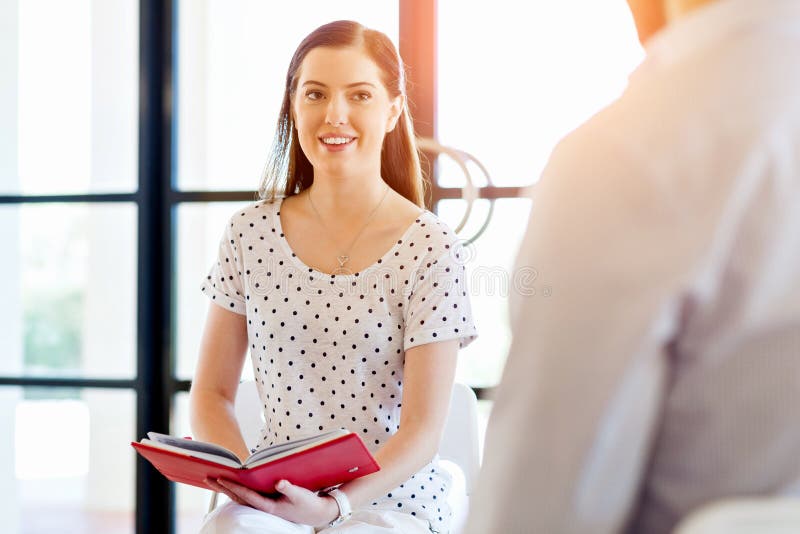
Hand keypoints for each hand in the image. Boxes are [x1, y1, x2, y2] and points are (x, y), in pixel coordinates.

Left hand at [206, 478, 339, 526]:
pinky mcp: (267, 502)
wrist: (315, 513)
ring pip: (241, 498)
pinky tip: (232, 484)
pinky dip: (237, 490)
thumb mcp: (301, 496)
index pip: (247, 496)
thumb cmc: (308, 504)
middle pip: (239, 498)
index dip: (234, 487)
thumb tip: (278, 482)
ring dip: (228, 489)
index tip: (222, 478)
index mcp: (270, 506)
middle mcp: (264, 507)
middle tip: (208, 478)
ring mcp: (264, 505)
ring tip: (215, 480)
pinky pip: (248, 496)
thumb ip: (290, 489)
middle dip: (224, 488)